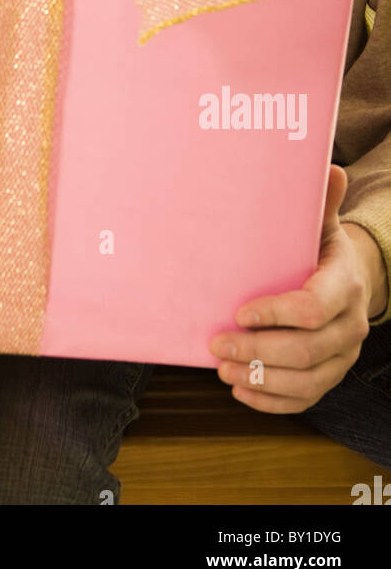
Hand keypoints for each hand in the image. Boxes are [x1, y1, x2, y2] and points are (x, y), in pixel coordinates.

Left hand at [209, 165, 371, 412]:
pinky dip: (272, 401)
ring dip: (260, 379)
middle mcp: (350, 326)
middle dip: (257, 351)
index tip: (238, 311)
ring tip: (222, 370)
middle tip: (217, 344)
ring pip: (306, 381)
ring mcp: (343, 356)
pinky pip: (306, 400)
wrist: (349, 280)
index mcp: (345, 285)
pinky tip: (241, 390)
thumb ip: (321, 201)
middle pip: (305, 350)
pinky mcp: (331, 376)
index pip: (312, 307)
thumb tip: (329, 166)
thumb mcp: (321, 224)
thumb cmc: (320, 249)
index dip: (275, 313)